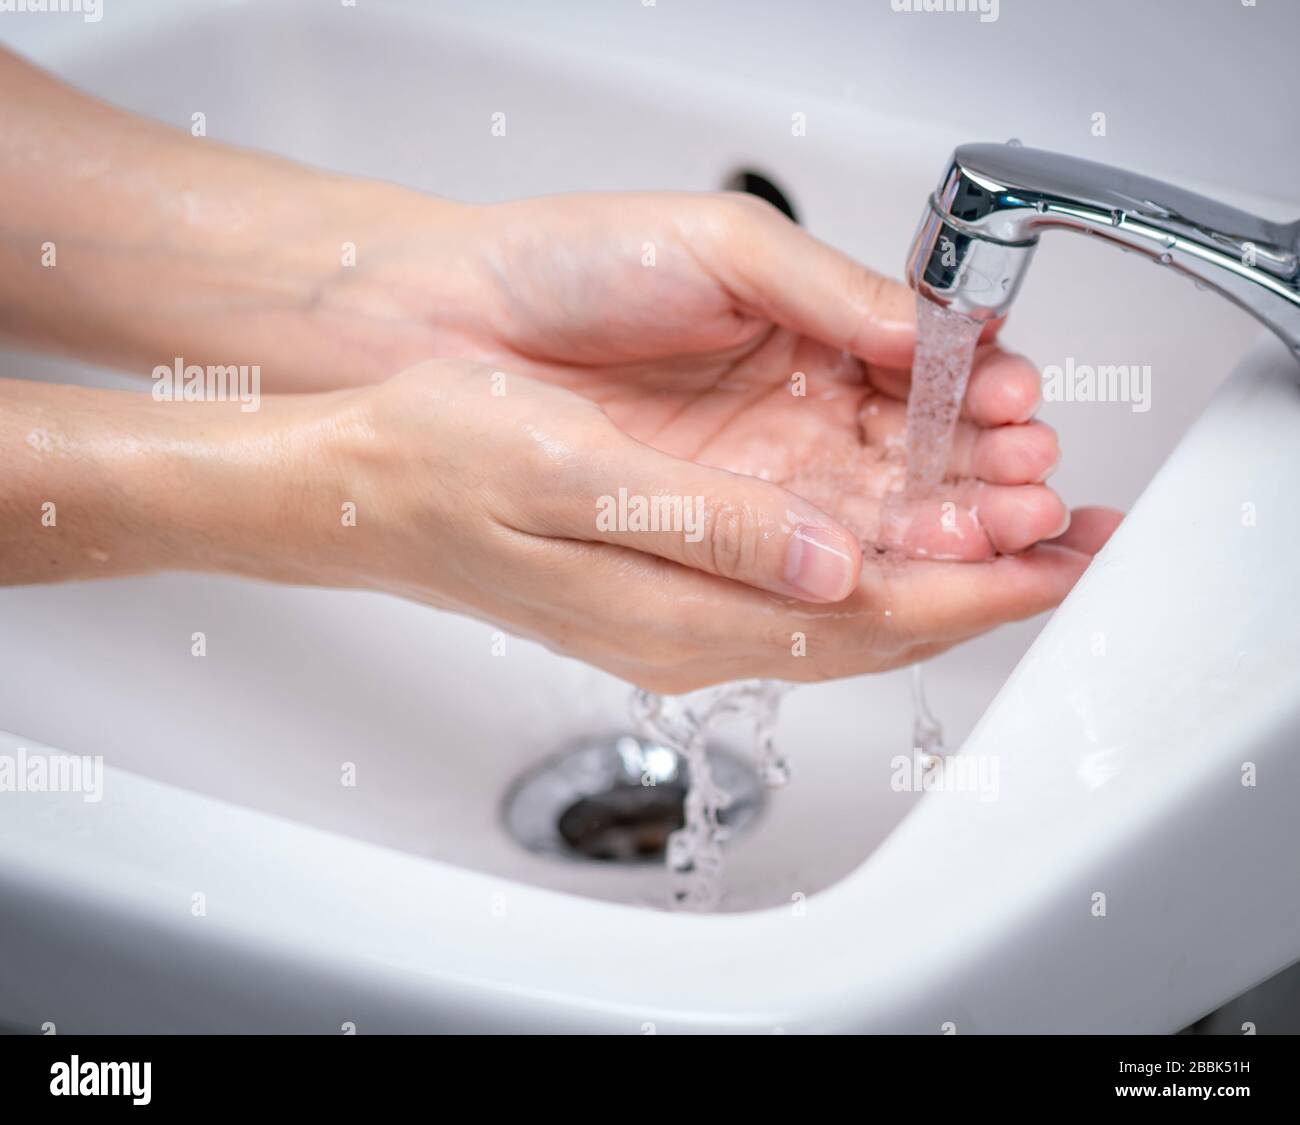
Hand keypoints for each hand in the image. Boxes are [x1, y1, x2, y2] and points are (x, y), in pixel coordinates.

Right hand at [309, 357, 1117, 692]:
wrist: (358, 479)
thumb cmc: (441, 464)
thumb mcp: (568, 479)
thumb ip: (706, 530)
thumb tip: (829, 564)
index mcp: (675, 612)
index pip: (864, 617)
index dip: (974, 586)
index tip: (1057, 558)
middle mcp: (690, 628)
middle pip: (874, 623)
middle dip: (984, 582)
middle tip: (1074, 542)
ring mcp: (680, 609)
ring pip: (846, 604)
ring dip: (938, 565)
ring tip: (1019, 523)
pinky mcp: (669, 576)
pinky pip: (802, 582)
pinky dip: (873, 551)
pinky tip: (901, 521)